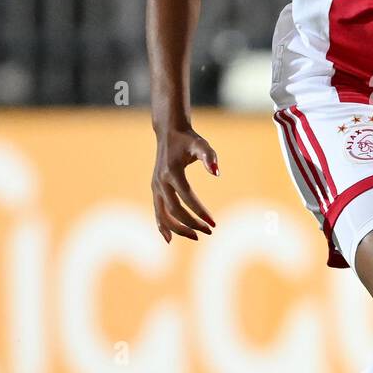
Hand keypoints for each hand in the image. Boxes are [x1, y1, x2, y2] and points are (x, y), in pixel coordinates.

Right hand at [151, 126, 218, 241]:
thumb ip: (209, 157)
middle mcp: (161, 182)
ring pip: (163, 215)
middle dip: (192, 223)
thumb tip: (217, 173)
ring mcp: (156, 187)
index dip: (200, 212)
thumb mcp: (201, 145)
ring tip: (196, 237)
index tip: (214, 223)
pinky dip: (162, 226)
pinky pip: (157, 212)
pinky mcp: (155, 190)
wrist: (169, 133)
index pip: (187, 198)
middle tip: (209, 231)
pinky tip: (170, 240)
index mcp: (172, 172)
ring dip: (178, 228)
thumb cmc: (188, 139)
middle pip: (174, 210)